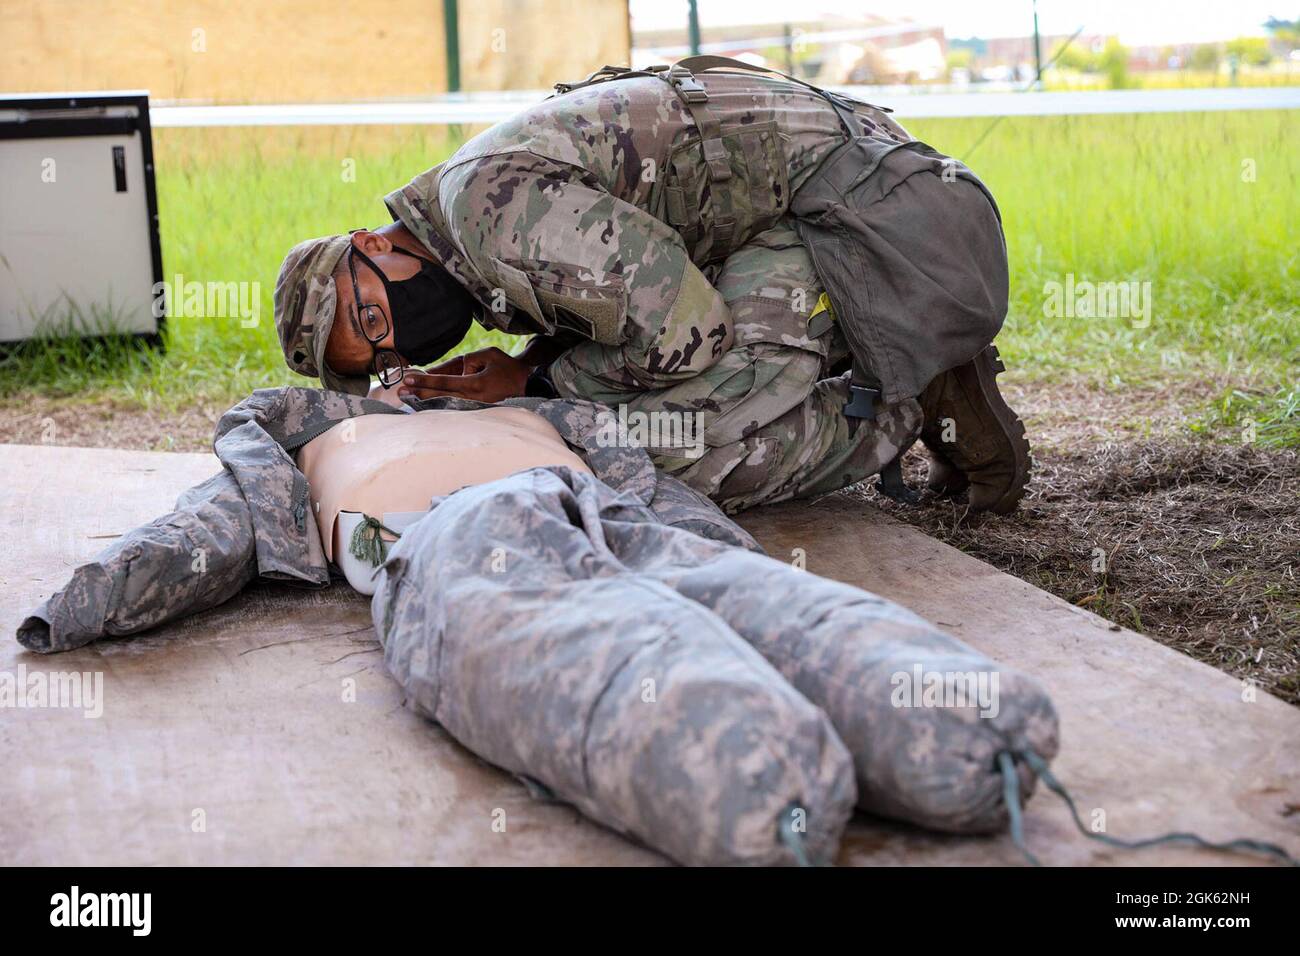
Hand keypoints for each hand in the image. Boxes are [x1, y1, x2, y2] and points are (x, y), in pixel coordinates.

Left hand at [397, 346, 529, 402]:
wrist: (529, 385)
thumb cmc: (508, 368)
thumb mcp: (487, 355)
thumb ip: (465, 361)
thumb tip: (443, 371)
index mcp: (475, 384)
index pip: (444, 381)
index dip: (424, 380)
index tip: (407, 378)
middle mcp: (473, 399)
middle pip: (439, 396)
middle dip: (418, 393)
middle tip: (400, 392)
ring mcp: (475, 408)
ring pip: (444, 405)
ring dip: (425, 401)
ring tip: (407, 399)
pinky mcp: (477, 412)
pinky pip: (453, 409)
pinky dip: (438, 406)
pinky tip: (426, 405)